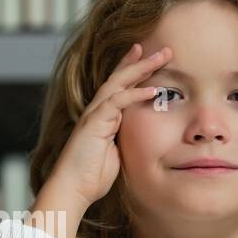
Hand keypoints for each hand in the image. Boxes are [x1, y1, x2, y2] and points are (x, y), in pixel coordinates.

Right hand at [32, 44, 169, 237]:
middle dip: (142, 61)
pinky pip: (117, 102)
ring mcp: (94, 114)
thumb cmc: (91, 177)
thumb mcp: (115, 154)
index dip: (134, 70)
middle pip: (120, 77)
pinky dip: (135, 94)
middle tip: (164, 49)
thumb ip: (124, 140)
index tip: (151, 57)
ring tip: (161, 57)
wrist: (72, 189)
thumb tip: (138, 138)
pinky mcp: (94, 122)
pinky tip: (153, 90)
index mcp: (103, 116)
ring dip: (141, 68)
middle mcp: (97, 110)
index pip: (120, 86)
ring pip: (118, 83)